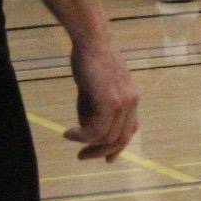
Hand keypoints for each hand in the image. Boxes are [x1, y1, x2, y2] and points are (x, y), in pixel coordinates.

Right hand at [65, 38, 139, 161]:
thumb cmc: (91, 62)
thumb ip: (96, 110)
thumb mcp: (96, 91)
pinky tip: (67, 133)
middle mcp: (132, 102)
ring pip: (107, 137)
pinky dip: (81, 136)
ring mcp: (123, 102)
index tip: (106, 159)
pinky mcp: (110, 101)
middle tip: (82, 156)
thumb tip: (89, 132)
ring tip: (71, 139)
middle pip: (120, 139)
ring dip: (87, 145)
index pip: (130, 130)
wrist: (91, 41)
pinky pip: (96, 130)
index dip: (118, 147)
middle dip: (101, 152)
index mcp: (131, 99)